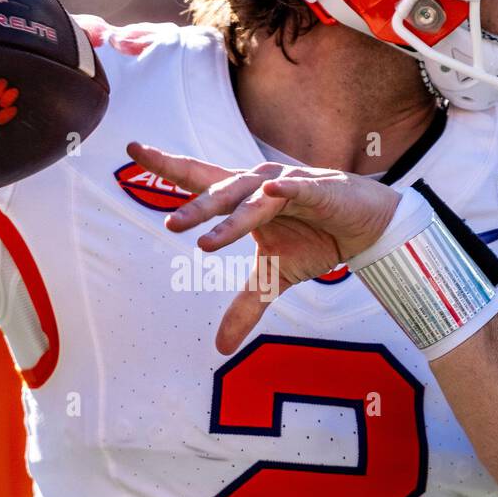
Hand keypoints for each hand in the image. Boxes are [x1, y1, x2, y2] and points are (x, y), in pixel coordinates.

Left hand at [127, 142, 398, 354]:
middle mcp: (259, 186)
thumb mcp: (274, 278)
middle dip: (196, 210)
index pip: (198, 179)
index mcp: (243, 199)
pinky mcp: (320, 189)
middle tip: (170, 227)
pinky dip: (288, 189)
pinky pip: (300, 190)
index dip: (165, 164)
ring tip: (207, 240)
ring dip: (231, 218)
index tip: (132, 149)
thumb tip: (220, 347)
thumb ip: (244, 307)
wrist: (365, 228)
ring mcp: (289, 185)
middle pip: (220, 194)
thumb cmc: (315, 240)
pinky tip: (275, 190)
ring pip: (253, 199)